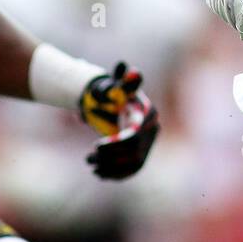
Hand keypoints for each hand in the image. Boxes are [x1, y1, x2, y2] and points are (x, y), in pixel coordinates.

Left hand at [80, 62, 158, 179]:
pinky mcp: (144, 154)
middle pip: (134, 152)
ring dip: (111, 168)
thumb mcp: (115, 86)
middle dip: (111, 158)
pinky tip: (99, 174)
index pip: (134, 136)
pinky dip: (116, 174)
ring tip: (91, 165)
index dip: (115, 145)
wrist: (120, 105)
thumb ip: (119, 78)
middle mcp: (153, 129)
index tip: (96, 146)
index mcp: (146, 113)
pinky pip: (133, 169)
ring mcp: (150, 142)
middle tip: (89, 158)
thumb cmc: (116, 94)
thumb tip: (125, 67)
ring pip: (133, 163)